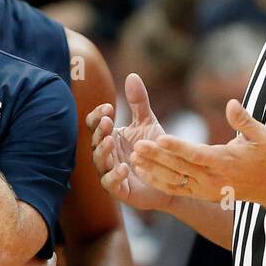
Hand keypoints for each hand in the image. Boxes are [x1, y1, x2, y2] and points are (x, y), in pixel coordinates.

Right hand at [88, 72, 173, 211]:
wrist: (171, 177)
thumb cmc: (153, 150)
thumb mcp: (147, 122)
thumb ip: (138, 102)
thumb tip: (132, 75)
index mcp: (109, 137)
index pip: (95, 125)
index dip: (98, 116)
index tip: (109, 108)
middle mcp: (106, 155)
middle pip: (95, 142)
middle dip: (99, 131)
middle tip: (108, 121)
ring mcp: (110, 173)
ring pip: (99, 162)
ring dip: (103, 151)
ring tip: (111, 140)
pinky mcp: (120, 190)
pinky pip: (111, 184)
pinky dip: (115, 176)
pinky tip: (123, 167)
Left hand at [131, 100, 265, 205]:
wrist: (264, 185)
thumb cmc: (261, 155)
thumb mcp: (261, 135)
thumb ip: (245, 120)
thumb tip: (231, 103)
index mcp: (224, 161)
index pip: (197, 154)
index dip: (178, 147)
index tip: (159, 137)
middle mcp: (212, 178)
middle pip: (180, 167)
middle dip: (157, 156)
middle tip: (137, 144)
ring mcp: (203, 188)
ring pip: (173, 179)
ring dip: (152, 169)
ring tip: (134, 156)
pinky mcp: (198, 194)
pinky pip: (174, 189)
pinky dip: (157, 181)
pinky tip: (141, 170)